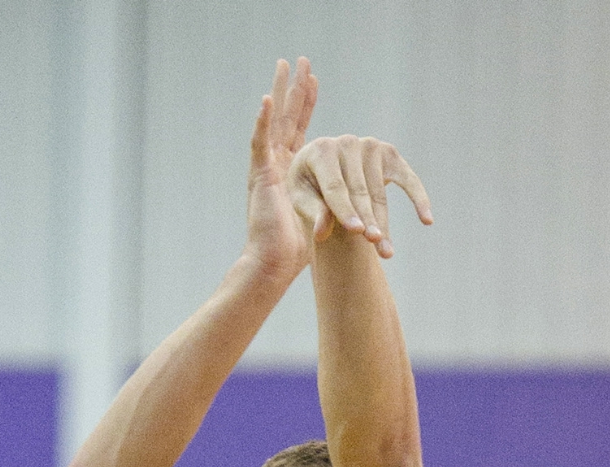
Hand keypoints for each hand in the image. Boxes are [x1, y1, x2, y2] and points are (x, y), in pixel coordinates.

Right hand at [245, 57, 318, 278]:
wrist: (275, 263)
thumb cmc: (293, 247)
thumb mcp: (320, 215)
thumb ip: (331, 202)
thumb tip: (350, 201)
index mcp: (290, 169)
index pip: (298, 129)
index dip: (305, 105)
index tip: (314, 80)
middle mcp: (276, 163)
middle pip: (285, 118)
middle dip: (293, 90)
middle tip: (299, 61)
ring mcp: (266, 167)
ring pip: (273, 123)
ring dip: (279, 94)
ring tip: (285, 67)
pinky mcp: (259, 176)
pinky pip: (260, 143)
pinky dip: (261, 121)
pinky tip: (265, 101)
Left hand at [288, 134, 431, 258]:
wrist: (322, 168)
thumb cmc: (309, 187)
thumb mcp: (302, 200)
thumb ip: (313, 213)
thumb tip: (322, 232)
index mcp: (321, 151)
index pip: (335, 187)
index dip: (345, 210)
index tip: (357, 232)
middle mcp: (346, 143)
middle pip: (359, 192)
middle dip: (368, 221)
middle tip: (375, 245)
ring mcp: (370, 146)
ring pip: (379, 194)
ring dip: (384, 224)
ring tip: (386, 253)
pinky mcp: (388, 153)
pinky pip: (406, 178)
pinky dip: (418, 198)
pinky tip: (427, 220)